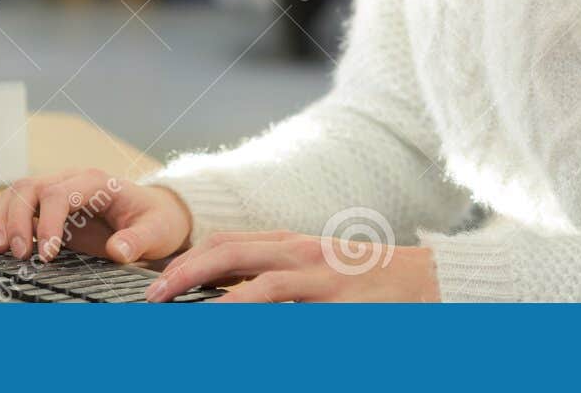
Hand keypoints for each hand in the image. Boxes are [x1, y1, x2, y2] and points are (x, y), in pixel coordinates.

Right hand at [0, 168, 192, 263]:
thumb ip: (138, 240)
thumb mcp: (156, 231)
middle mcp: (72, 181)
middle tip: (19, 255)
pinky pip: (16, 205)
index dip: (47, 223)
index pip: (59, 194)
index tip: (47, 255)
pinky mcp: (49, 206)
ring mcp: (58, 190)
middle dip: (17, 220)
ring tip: (1, 250)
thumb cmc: (154, 220)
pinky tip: (0, 243)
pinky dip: (3, 220)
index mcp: (97, 183)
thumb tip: (119, 251)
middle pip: (30, 187)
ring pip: (17, 192)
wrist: (154, 214)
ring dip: (4, 219)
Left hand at [143, 230, 440, 301]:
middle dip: (187, 273)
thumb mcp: (316, 267)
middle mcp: (300, 254)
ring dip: (219, 306)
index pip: (227, 242)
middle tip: (154, 298)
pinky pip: (295, 320)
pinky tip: (241, 337)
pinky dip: (265, 327)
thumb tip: (229, 296)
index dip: (189, 257)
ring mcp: (321, 280)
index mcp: (290, 244)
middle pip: (231, 254)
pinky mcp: (339, 307)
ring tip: (188, 324)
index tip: (158, 278)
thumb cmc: (365, 279)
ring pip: (260, 288)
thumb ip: (276, 275)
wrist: (426, 281)